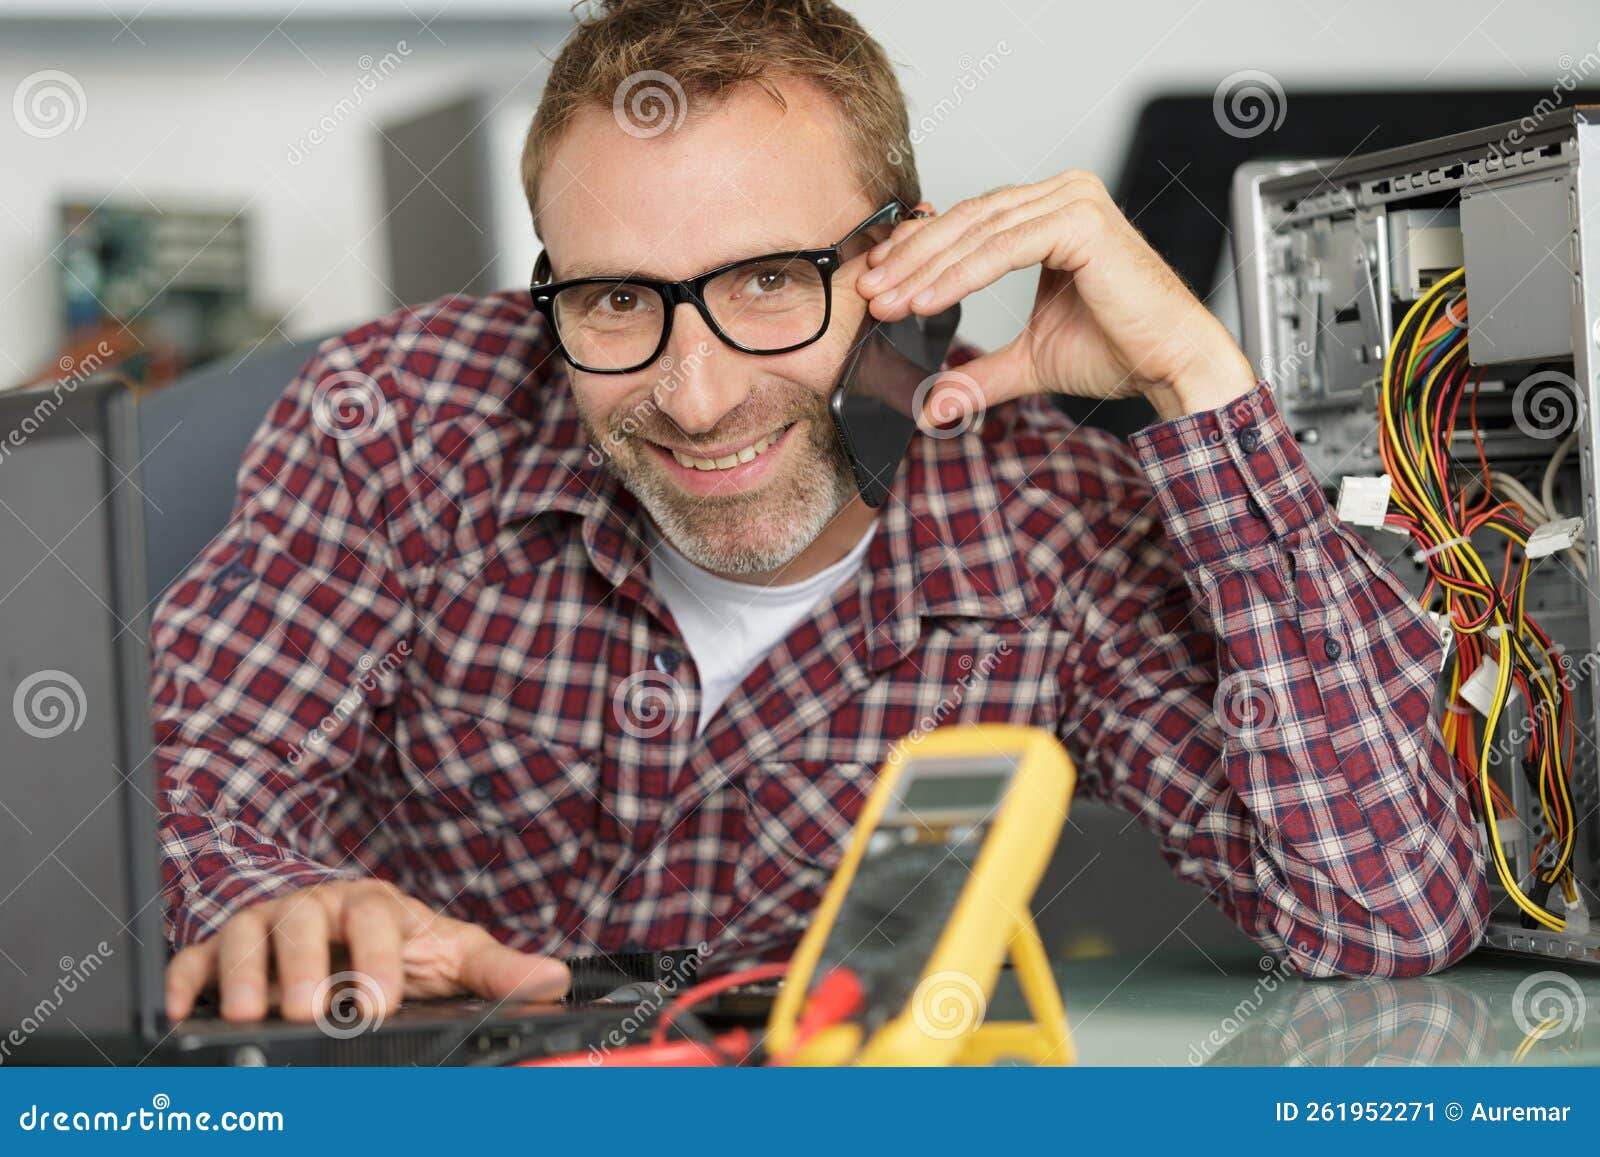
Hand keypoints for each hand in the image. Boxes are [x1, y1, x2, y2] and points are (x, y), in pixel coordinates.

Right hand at [165, 878, 569, 1022]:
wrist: (342, 931)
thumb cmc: (398, 946)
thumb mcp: (450, 955)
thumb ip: (498, 972)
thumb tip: (555, 980)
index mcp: (375, 905)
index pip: (376, 917)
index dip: (377, 957)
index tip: (382, 1001)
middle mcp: (317, 908)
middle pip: (304, 919)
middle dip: (304, 964)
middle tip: (309, 1009)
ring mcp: (266, 925)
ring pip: (248, 933)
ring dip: (247, 973)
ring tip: (252, 1015)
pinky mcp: (222, 952)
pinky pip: (197, 959)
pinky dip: (189, 982)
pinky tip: (188, 1010)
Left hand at [856, 171, 1256, 420]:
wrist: (1172, 365)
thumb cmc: (1119, 351)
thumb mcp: (1029, 360)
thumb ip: (979, 373)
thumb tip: (931, 406)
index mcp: (1051, 213)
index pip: (969, 224)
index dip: (918, 252)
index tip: (877, 283)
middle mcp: (1064, 195)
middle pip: (967, 222)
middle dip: (911, 259)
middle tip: (870, 292)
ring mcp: (1074, 202)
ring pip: (979, 232)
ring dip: (926, 269)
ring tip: (889, 301)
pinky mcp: (1082, 223)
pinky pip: (1004, 247)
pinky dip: (960, 275)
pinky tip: (926, 301)